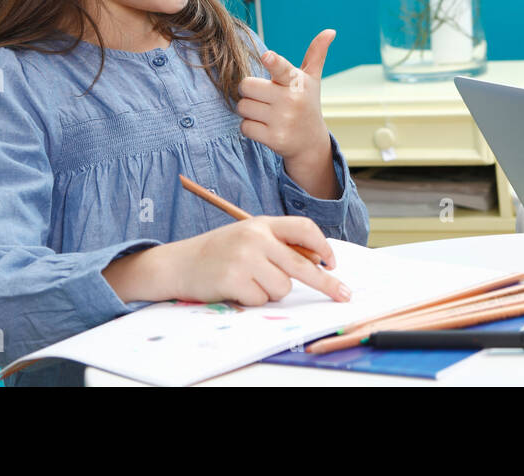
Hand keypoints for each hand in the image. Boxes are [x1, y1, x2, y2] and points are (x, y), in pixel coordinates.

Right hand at [170, 216, 349, 304]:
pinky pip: (261, 300)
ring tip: (250, 281)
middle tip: (344, 294)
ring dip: (271, 291)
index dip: (324, 246)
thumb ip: (279, 244)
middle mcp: (256, 238)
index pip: (304, 228)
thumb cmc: (219, 252)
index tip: (333, 262)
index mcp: (263, 223)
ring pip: (283, 287)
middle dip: (327, 282)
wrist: (179, 263)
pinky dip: (252, 299)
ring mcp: (245, 258)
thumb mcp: (250, 237)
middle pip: (302, 265)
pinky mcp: (234, 280)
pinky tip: (236, 288)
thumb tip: (317, 260)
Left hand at [236, 29, 334, 166]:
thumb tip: (330, 31)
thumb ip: (316, 54)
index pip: (282, 68)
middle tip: (263, 97)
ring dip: (248, 110)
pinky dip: (250, 127)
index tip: (267, 56)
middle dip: (249, 91)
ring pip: (243, 107)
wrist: (311, 142)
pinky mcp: (274, 138)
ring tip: (265, 113)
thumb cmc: (307, 103)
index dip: (273, 62)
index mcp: (297, 82)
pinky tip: (264, 127)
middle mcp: (291, 100)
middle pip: (246, 86)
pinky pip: (245, 127)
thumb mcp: (312, 79)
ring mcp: (282, 120)